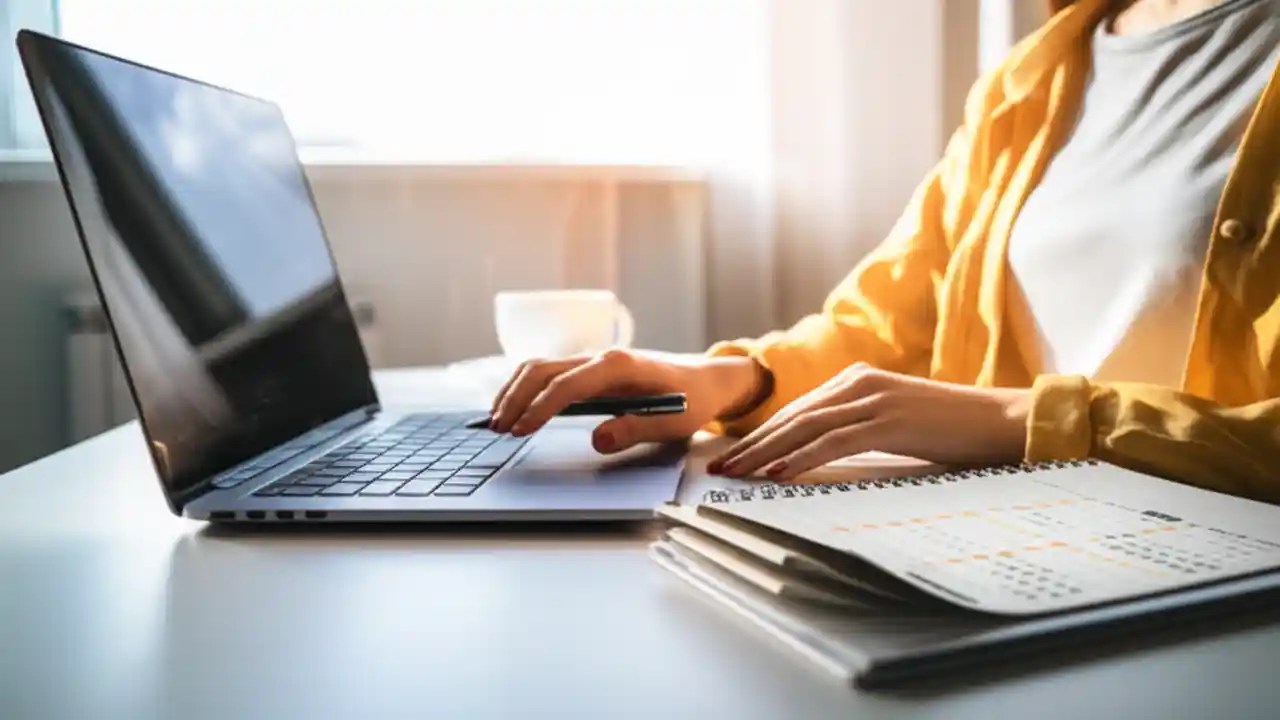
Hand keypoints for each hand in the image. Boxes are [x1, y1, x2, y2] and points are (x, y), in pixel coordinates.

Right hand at [487, 349, 769, 452]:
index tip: (519, 432)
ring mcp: (593, 361)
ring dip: (514, 391)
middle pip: (542, 369)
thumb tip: (597, 439)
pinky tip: (512, 409)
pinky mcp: (589, 370)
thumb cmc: (693, 402)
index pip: (567, 385)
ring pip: (540, 367)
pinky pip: (549, 373)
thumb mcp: (675, 424)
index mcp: (620, 366)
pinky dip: (524, 388)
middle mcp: (601, 358)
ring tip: (495, 421)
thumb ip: (637, 430)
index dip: (539, 409)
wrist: (706, 379)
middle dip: (515, 398)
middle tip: (496, 430)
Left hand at [709, 363, 1029, 479]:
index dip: (763, 433)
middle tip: (720, 467)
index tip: (735, 455)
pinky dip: (801, 459)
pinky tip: (778, 476)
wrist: (1001, 422)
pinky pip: (832, 442)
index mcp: (857, 379)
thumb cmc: (950, 429)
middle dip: (753, 444)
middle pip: (792, 416)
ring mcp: (873, 400)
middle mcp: (858, 383)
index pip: (798, 409)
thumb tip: (817, 454)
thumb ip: (857, 427)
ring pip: (804, 428)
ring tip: (738, 475)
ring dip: (766, 453)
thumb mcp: (895, 421)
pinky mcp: (887, 421)